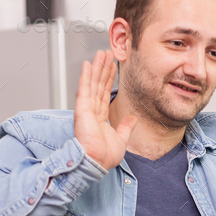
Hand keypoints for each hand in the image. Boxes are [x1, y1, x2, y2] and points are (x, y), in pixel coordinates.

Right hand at [74, 49, 136, 168]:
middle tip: (106, 54)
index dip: (109, 79)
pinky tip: (87, 64)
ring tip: (100, 54)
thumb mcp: (121, 139)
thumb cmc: (104, 156)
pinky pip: (84, 88)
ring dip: (96, 67)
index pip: (104, 93)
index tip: (112, 67)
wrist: (97, 161)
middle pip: (98, 84)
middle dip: (103, 69)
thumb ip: (126, 127)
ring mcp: (86, 109)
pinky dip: (85, 76)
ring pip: (92, 83)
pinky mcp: (82, 108)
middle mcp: (92, 111)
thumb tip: (133, 119)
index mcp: (100, 118)